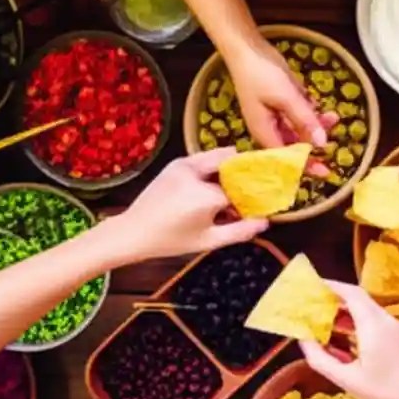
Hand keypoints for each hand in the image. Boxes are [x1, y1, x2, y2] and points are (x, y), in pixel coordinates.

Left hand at [108, 148, 267, 260]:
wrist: (133, 232)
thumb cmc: (171, 240)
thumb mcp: (209, 241)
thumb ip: (240, 231)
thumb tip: (265, 222)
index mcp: (205, 195)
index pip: (240, 190)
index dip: (249, 199)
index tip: (253, 209)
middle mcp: (196, 173)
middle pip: (233, 162)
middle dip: (244, 175)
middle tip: (248, 191)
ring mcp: (184, 164)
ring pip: (219, 156)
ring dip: (230, 169)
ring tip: (232, 187)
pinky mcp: (176, 163)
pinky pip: (204, 158)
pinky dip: (215, 167)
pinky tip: (214, 185)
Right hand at [225, 37, 334, 155]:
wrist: (247, 48)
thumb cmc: (260, 74)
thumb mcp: (286, 98)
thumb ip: (304, 120)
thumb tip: (322, 144)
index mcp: (264, 133)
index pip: (286, 159)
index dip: (305, 166)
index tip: (325, 172)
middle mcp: (269, 129)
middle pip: (294, 146)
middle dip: (315, 144)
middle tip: (336, 144)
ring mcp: (275, 117)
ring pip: (300, 130)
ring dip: (316, 126)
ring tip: (333, 117)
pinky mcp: (282, 105)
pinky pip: (299, 117)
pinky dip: (311, 115)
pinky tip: (321, 108)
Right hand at [299, 280, 398, 398]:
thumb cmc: (385, 394)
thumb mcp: (346, 379)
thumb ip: (320, 358)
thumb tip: (303, 339)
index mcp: (375, 326)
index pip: (351, 293)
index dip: (330, 286)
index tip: (312, 286)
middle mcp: (388, 321)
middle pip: (359, 299)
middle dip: (335, 299)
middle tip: (312, 305)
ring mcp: (397, 328)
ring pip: (368, 310)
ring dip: (346, 312)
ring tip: (323, 322)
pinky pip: (376, 321)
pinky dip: (358, 322)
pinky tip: (345, 337)